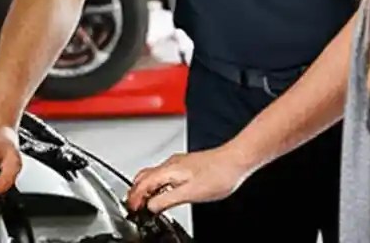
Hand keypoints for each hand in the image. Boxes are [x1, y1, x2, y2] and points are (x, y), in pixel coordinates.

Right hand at [125, 146, 251, 213]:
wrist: (236, 160)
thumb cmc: (219, 174)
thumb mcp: (191, 193)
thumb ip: (167, 200)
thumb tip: (151, 207)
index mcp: (169, 170)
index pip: (142, 184)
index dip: (135, 198)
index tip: (133, 209)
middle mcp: (170, 164)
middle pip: (143, 177)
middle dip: (135, 191)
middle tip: (134, 205)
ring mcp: (178, 163)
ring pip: (153, 174)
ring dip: (145, 188)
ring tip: (145, 201)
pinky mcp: (186, 165)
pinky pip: (163, 174)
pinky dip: (156, 184)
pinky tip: (163, 192)